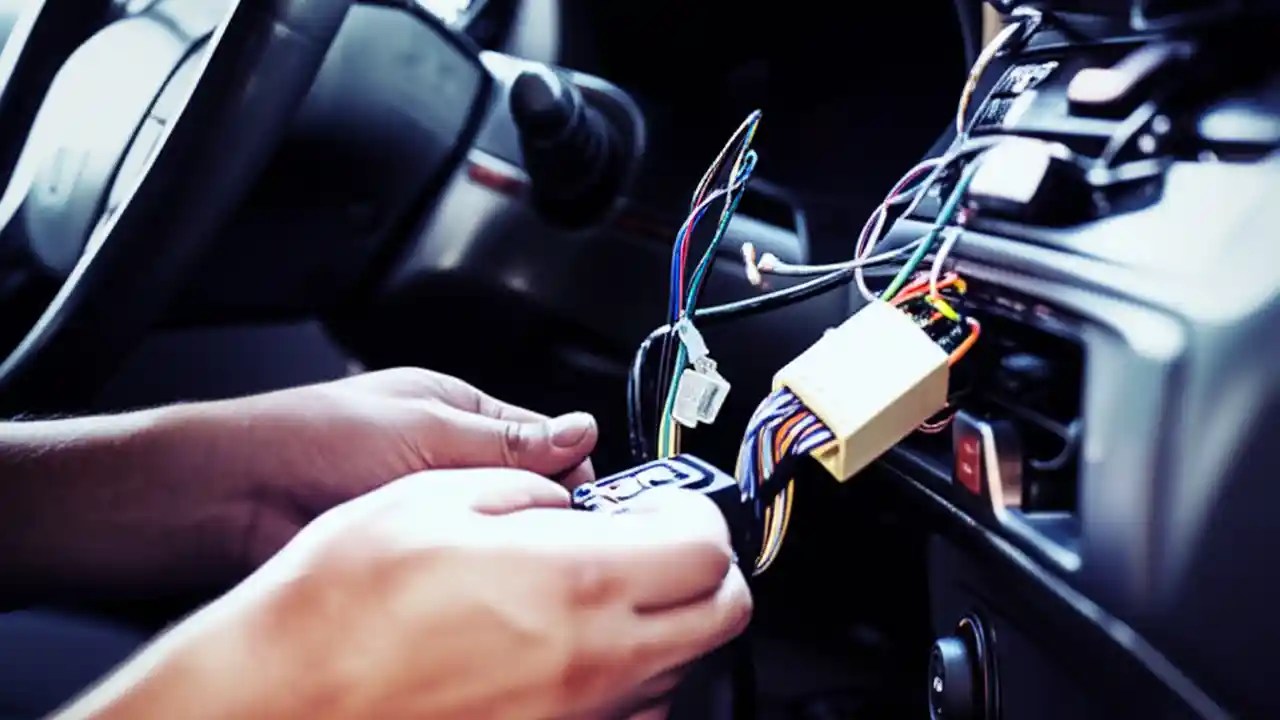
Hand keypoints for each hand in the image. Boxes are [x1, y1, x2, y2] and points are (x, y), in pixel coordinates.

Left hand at [0, 369, 597, 602]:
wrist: (231, 496)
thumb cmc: (311, 436)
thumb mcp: (426, 428)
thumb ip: (509, 438)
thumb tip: (580, 430)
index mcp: (458, 409)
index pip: (543, 439)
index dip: (572, 469)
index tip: (592, 504)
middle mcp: (446, 456)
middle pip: (524, 488)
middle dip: (542, 510)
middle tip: (556, 535)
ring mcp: (426, 505)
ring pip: (493, 529)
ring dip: (504, 541)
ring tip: (509, 555)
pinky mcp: (406, 549)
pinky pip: (457, 561)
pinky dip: (471, 569)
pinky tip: (474, 575)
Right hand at [60, 471, 751, 719]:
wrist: (278, 701)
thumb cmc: (338, 605)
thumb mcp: (434, 497)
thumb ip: (528, 492)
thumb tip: (568, 499)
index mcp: (577, 581)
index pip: (707, 547)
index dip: (697, 513)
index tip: (666, 502)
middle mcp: (595, 662)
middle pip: (721, 616)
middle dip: (703, 569)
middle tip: (655, 542)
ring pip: (680, 671)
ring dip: (664, 624)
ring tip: (598, 595)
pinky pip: (627, 717)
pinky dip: (622, 680)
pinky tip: (567, 652)